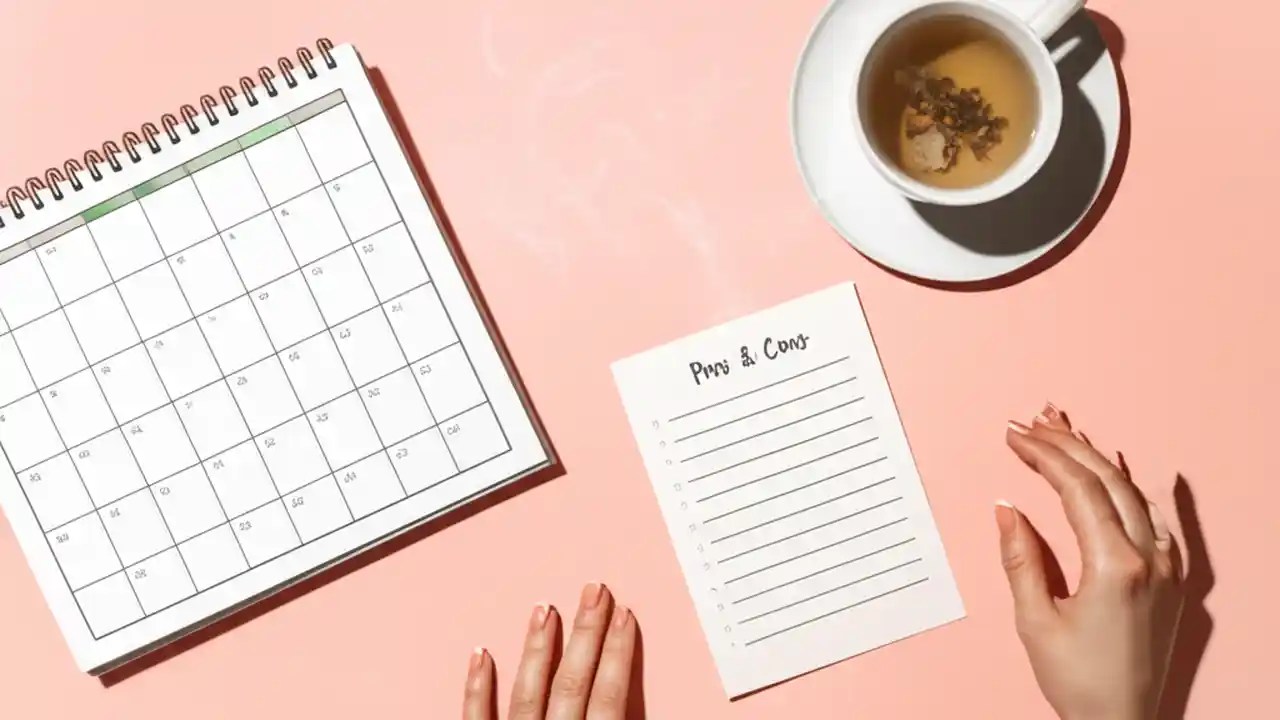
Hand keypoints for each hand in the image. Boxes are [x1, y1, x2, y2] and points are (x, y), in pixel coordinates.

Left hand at [462, 583, 636, 719]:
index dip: (618, 653)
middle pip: (571, 683)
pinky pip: (476, 718)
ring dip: (537, 648)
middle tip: (594, 591)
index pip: (609, 698)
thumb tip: (641, 708)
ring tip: (545, 608)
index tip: (624, 614)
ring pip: (526, 693)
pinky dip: (477, 686)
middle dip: (586, 633)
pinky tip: (481, 654)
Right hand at [1000, 404, 1183, 719]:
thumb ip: (1021, 559)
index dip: (1045, 456)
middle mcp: (1149, 559)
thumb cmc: (1077, 680)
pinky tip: (1136, 470)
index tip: (1016, 435)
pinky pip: (1162, 520)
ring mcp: (1167, 568)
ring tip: (1067, 432)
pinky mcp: (1172, 581)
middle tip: (1034, 421)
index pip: (1078, 489)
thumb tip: (1008, 508)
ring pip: (1135, 493)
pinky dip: (1142, 489)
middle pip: (1107, 481)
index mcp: (1115, 565)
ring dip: (1098, 460)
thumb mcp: (1035, 620)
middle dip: (1067, 445)